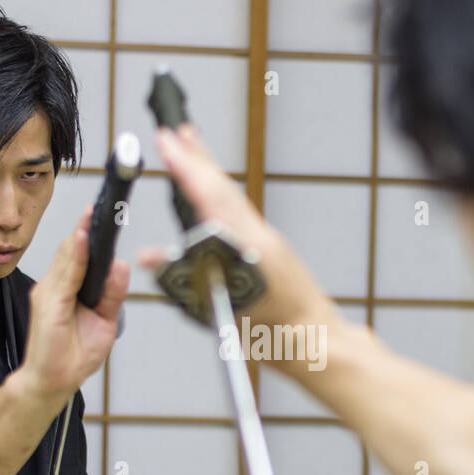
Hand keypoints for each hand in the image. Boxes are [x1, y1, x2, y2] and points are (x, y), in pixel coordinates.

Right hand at [19, 206, 129, 399]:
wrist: (51, 382)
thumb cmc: (72, 356)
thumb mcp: (104, 322)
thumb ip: (112, 294)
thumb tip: (121, 265)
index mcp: (69, 289)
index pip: (81, 254)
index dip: (92, 233)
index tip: (106, 214)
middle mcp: (55, 286)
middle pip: (72, 248)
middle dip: (87, 226)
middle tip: (106, 205)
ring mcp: (49, 292)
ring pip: (67, 255)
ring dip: (81, 233)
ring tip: (94, 213)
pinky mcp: (48, 302)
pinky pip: (64, 273)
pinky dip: (74, 255)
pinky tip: (82, 240)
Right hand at [138, 124, 340, 335]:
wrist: (322, 343)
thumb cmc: (281, 336)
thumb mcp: (224, 313)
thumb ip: (187, 281)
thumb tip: (152, 259)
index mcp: (250, 248)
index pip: (211, 197)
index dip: (187, 168)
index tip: (167, 142)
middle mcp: (262, 237)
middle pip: (224, 188)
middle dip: (198, 157)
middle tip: (176, 131)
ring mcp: (270, 241)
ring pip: (234, 198)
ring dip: (210, 172)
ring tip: (192, 150)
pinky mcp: (273, 250)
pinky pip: (242, 212)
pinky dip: (222, 195)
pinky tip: (214, 196)